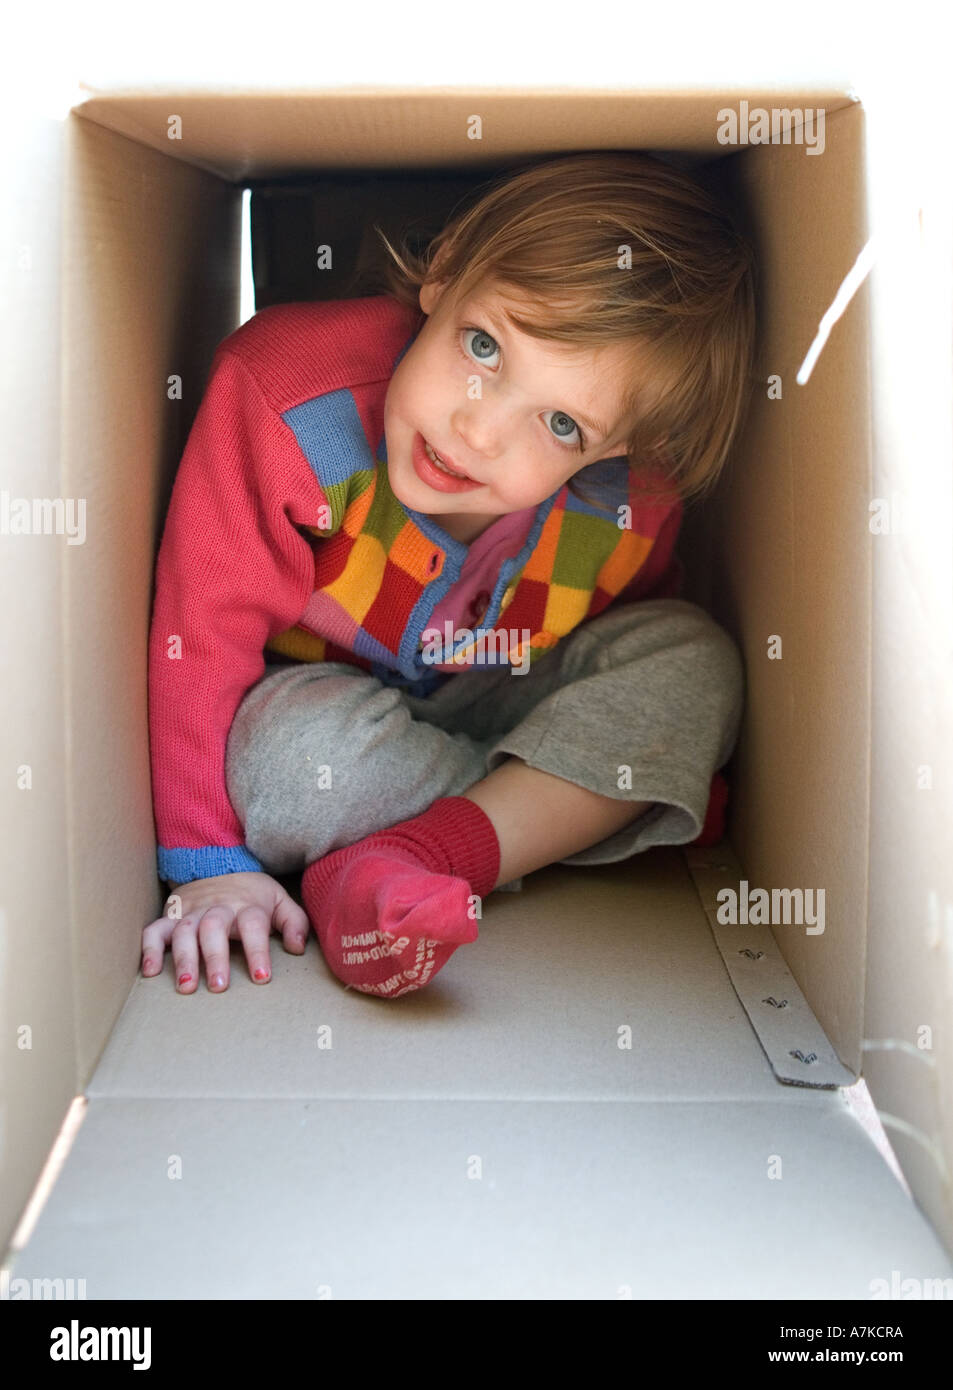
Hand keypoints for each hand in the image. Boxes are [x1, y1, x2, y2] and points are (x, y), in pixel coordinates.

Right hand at [141, 872, 310, 993]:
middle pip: (214, 928)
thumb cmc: (252, 894)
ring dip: (183, 959)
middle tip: (219, 987)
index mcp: (246, 905)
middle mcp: (217, 907)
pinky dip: (149, 949)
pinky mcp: (171, 915)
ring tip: (186, 987)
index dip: (257, 951)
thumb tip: (297, 948)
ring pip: (184, 931)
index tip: (261, 978)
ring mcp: (191, 911)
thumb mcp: (279, 901)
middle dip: (215, 957)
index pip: (253, 926)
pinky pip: (154, 930)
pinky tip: (150, 972)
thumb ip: (294, 922)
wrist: (221, 863)